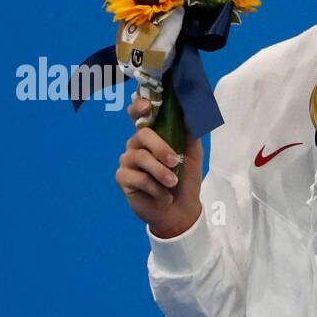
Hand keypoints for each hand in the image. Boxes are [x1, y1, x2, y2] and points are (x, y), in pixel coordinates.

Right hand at [116, 92, 202, 238]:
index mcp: (153, 134)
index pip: (139, 113)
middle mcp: (137, 144)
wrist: (181, 210)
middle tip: (175, 162)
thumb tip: (191, 110)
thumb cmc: (185, 179)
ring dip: (161, 172)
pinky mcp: (123, 178)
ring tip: (173, 183)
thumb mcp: (193, 152)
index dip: (139, 105)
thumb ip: (190, 130)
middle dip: (161, 148)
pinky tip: (164, 197)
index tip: (147, 105)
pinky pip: (137, 178)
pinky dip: (155, 188)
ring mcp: (128, 160)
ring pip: (141, 158)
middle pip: (142, 134)